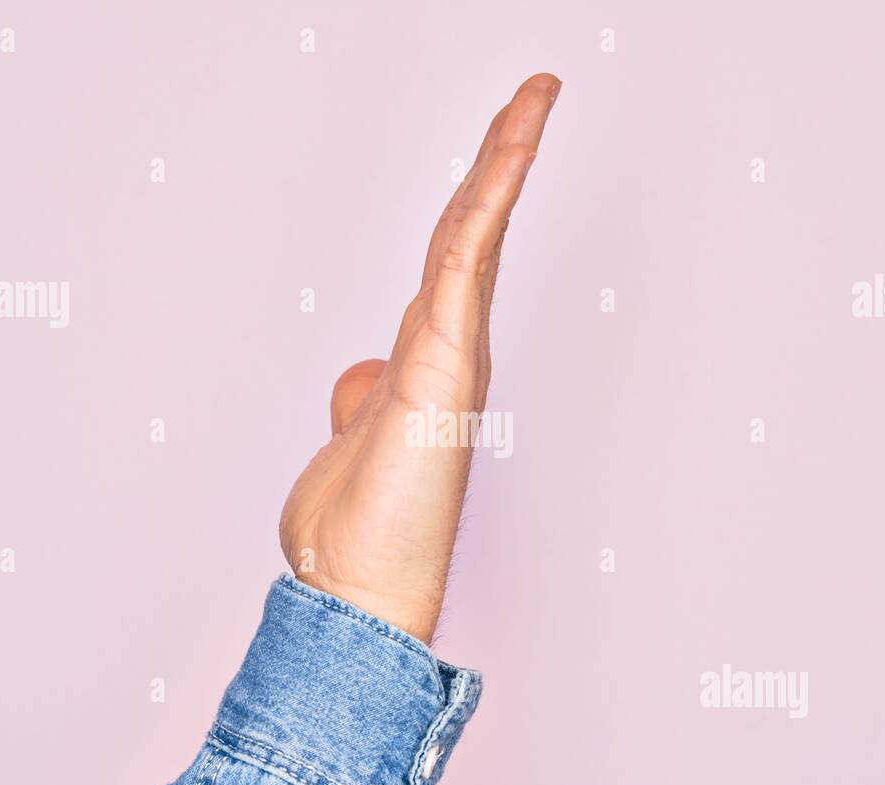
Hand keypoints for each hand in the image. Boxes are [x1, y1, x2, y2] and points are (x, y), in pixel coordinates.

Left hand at [279, 72, 560, 643]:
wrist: (360, 588)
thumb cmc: (361, 531)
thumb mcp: (350, 441)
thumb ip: (362, 398)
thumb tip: (359, 377)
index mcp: (427, 360)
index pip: (454, 261)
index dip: (477, 200)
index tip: (499, 147)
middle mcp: (448, 349)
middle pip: (476, 234)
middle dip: (503, 160)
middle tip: (534, 98)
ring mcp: (451, 352)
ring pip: (479, 232)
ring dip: (506, 158)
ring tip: (535, 97)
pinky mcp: (444, 358)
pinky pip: (467, 256)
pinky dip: (493, 193)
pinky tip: (513, 141)